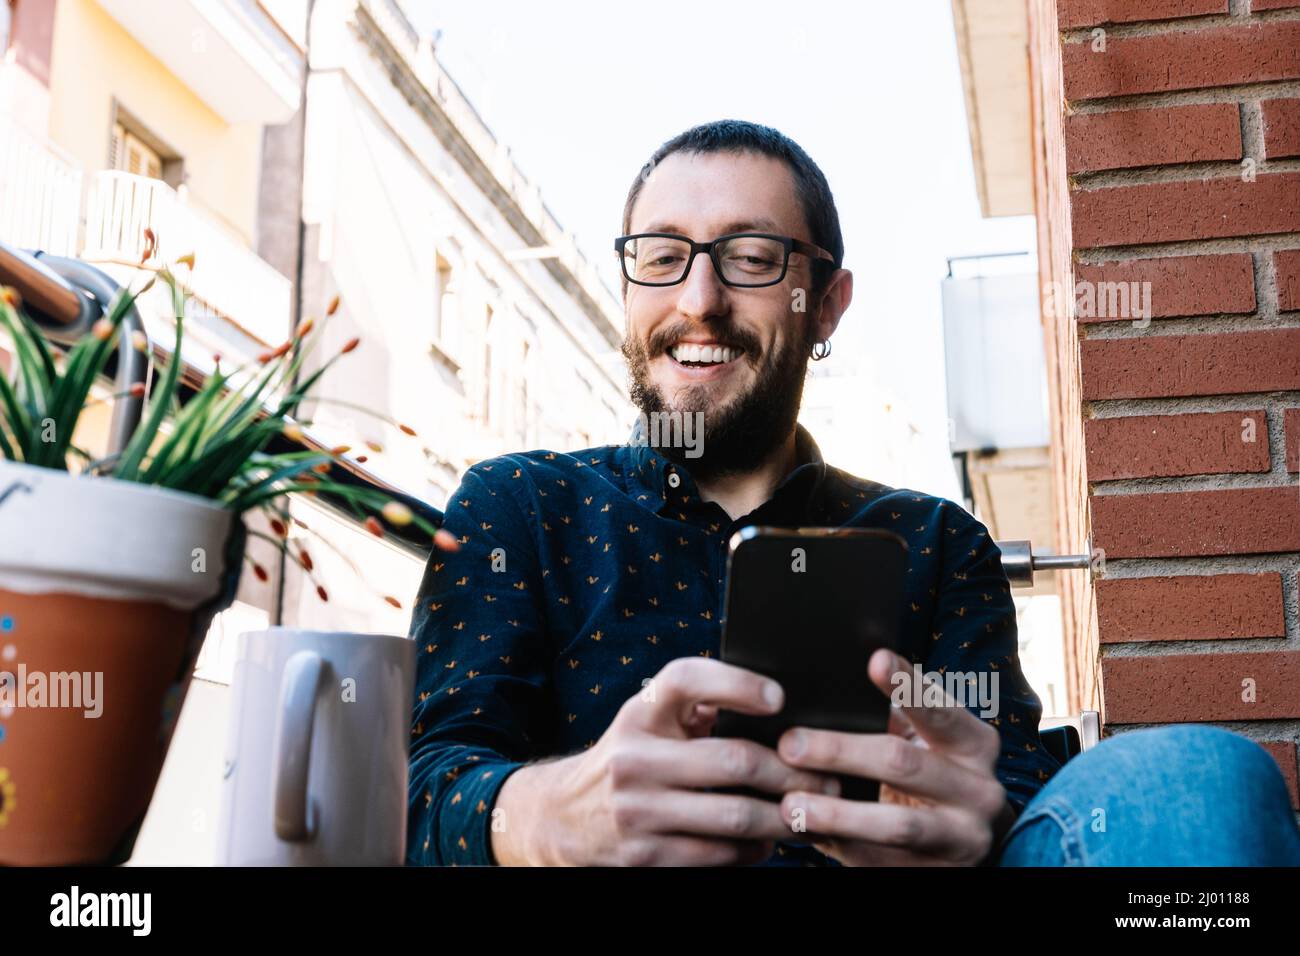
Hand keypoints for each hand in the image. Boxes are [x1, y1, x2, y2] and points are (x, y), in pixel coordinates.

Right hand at [492, 657, 840, 865]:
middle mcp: (634, 756)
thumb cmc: (630, 755)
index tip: (779, 698)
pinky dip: (756, 849)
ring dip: (784, 817)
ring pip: (734, 815)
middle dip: (791, 773)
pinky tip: (770, 839)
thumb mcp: (650, 720)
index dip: (735, 683)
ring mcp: (637, 809)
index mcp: (641, 711)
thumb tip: (775, 702)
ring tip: (811, 812)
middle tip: (827, 779)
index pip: (687, 679)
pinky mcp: (643, 854)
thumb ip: (698, 704)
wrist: (561, 817)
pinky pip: (719, 855)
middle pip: (733, 761)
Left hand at [773, 648, 1012, 865]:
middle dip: (840, 751)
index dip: (907, 684)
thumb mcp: (924, 741)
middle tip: (790, 744)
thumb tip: (826, 691)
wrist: (963, 839)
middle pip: (903, 763)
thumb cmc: (928, 770)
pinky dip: (842, 846)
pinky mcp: (941, 874)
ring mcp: (964, 838)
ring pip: (896, 824)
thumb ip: (890, 719)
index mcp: (975, 743)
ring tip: (791, 804)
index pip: (939, 708)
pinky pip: (885, 861)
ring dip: (838, 813)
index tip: (875, 659)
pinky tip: (807, 834)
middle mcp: (980, 790)